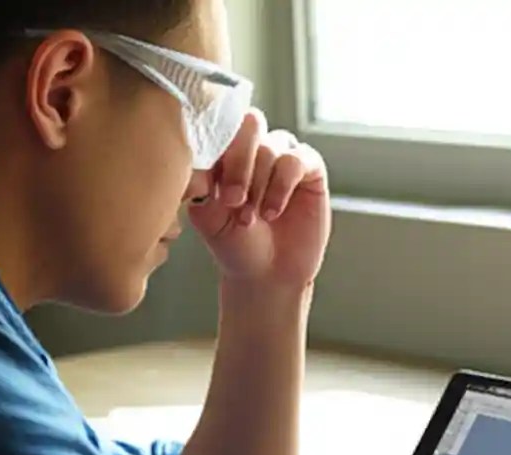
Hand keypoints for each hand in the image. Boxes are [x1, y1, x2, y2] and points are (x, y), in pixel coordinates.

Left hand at [188, 109, 330, 290]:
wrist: (267, 273)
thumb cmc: (235, 244)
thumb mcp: (207, 214)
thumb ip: (202, 181)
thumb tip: (200, 156)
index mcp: (226, 149)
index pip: (221, 124)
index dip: (216, 149)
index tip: (211, 187)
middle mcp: (256, 147)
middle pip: (248, 126)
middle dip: (238, 163)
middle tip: (232, 200)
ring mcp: (283, 155)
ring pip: (270, 146)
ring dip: (259, 183)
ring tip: (251, 217)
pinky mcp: (310, 169)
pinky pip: (297, 160)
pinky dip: (281, 186)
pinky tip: (272, 212)